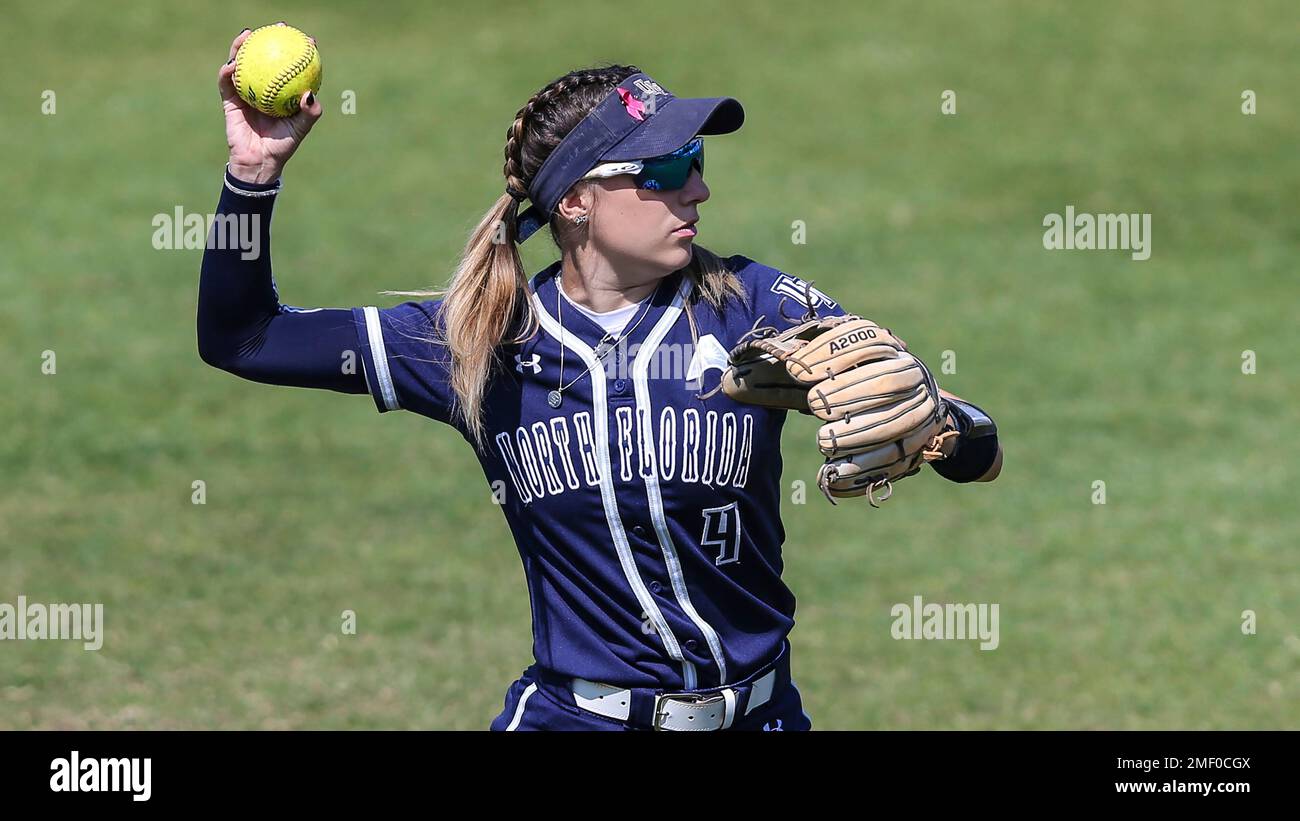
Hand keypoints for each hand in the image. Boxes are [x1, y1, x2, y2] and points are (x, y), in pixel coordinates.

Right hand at [217, 25, 322, 183]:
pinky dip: (228, 71)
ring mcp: (244, 92)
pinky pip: (226, 82)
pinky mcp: (229, 100)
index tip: (308, 40)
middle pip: (263, 57)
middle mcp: (262, 87)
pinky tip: (232, 63)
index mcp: (280, 91)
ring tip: (247, 34)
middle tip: (278, 27)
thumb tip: (310, 94)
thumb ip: (310, 113)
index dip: (298, 51)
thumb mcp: (301, 128)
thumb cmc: (283, 145)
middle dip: (269, 38)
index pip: (289, 66)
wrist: (259, 162)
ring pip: (241, 63)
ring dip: (242, 46)